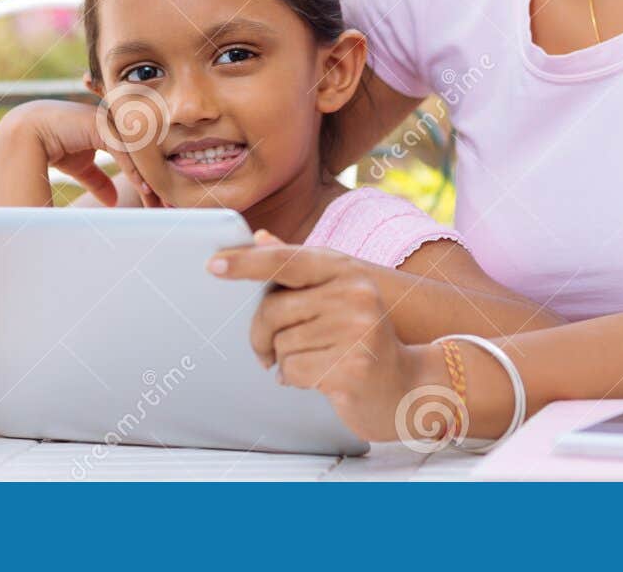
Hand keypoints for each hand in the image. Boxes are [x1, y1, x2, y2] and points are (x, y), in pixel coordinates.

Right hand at [0, 99, 160, 207]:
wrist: (28, 132)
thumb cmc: (53, 145)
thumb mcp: (82, 167)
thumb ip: (98, 180)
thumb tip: (112, 200)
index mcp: (113, 129)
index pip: (138, 156)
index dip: (148, 178)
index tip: (158, 202)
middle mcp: (115, 123)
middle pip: (142, 154)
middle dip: (154, 180)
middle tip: (166, 205)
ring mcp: (109, 122)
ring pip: (136, 154)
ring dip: (147, 178)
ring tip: (157, 201)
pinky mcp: (101, 126)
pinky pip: (122, 151)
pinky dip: (133, 170)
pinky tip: (143, 188)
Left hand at [206, 232, 436, 441]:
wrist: (409, 386)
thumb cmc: (363, 337)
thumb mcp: (337, 295)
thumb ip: (298, 268)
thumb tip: (260, 237)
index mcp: (345, 269)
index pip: (286, 259)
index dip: (246, 262)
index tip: (213, 265)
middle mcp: (354, 293)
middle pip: (272, 308)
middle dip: (261, 334)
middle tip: (265, 350)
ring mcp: (356, 329)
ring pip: (281, 344)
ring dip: (284, 360)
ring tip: (310, 361)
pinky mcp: (353, 366)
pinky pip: (293, 371)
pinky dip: (294, 380)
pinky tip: (318, 379)